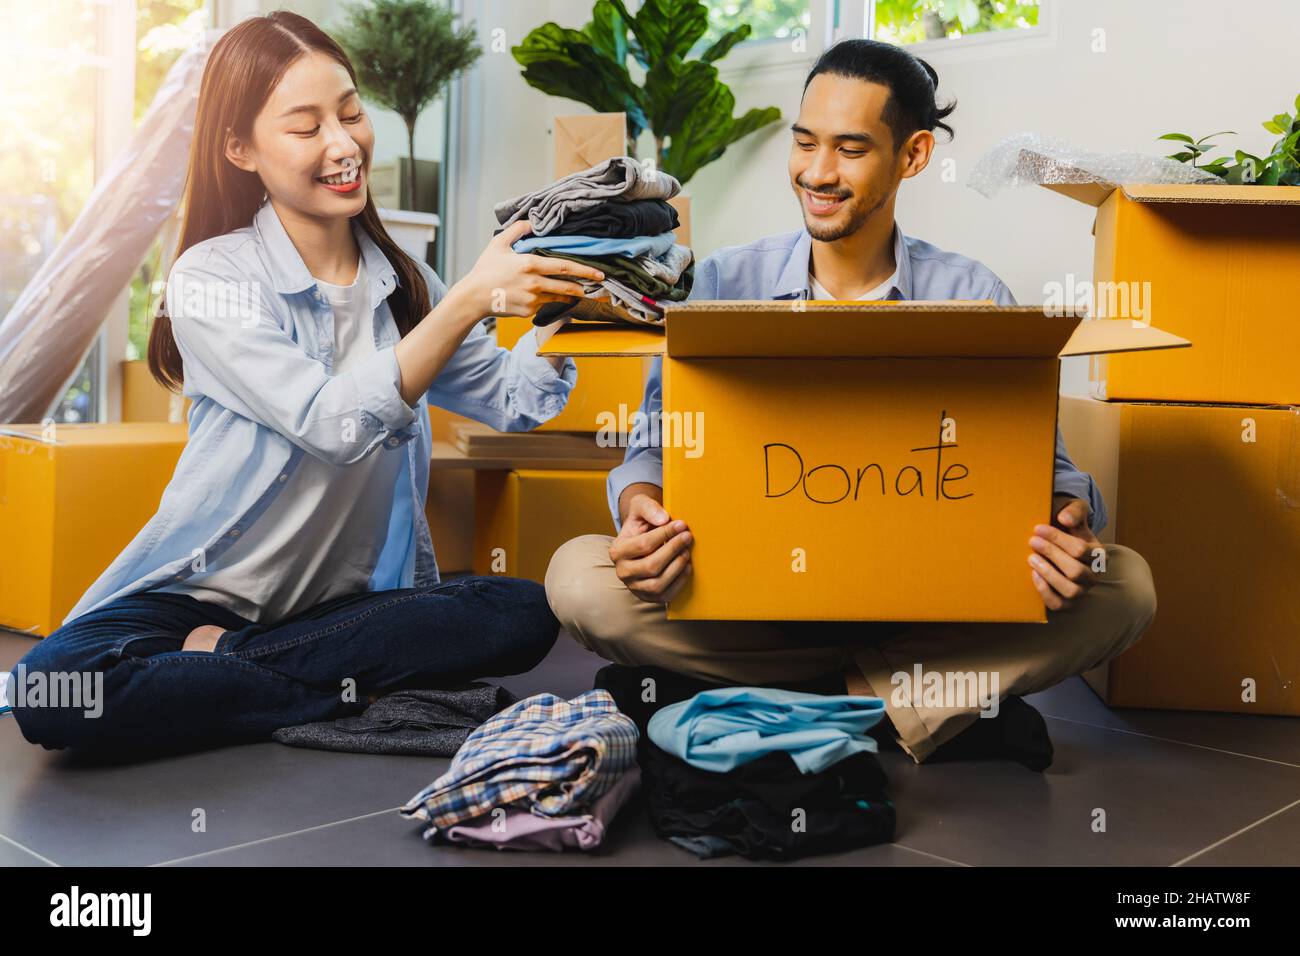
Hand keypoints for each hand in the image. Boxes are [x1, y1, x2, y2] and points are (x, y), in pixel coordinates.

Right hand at [455, 221, 603, 319]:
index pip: (564, 267)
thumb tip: (532, 222)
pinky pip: (543, 304)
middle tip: (597, 286)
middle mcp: (534, 283)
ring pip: (558, 296)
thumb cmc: (485, 269)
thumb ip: (517, 230)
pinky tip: (542, 296)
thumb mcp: (498, 244)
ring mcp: (532, 299)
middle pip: (567, 286)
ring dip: (569, 295)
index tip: (599, 273)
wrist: (474, 297)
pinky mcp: (529, 311)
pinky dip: (546, 299)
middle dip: (584, 286)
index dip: (585, 270)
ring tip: (577, 292)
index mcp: (530, 264)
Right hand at [610, 493, 693, 603]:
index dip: (666, 534)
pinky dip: (679, 582)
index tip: (682, 525)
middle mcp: (622, 572)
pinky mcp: (648, 597)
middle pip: (651, 566)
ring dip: (677, 566)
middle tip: (687, 537)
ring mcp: (634, 587)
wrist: (643, 540)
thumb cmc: (642, 522)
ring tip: (687, 551)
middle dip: (673, 550)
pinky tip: (686, 566)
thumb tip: (663, 519)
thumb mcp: (640, 506)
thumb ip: (649, 508)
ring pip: (658, 583)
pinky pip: (666, 595)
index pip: (644, 545)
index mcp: (617, 551)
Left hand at [1027, 496, 1102, 610]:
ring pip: (1069, 590)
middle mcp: (1094, 575)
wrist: (1060, 543)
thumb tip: (1064, 518)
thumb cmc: (1068, 527)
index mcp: (1099, 555)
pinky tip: (1033, 575)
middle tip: (1032, 542)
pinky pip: (1058, 604)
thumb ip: (1074, 511)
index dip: (1057, 538)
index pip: (1080, 550)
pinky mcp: (1067, 602)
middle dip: (1051, 554)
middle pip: (1075, 571)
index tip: (1037, 528)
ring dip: (1048, 574)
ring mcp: (1081, 591)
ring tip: (1031, 558)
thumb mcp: (1075, 512)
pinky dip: (1045, 592)